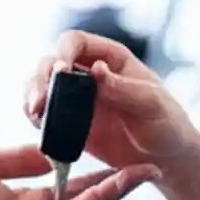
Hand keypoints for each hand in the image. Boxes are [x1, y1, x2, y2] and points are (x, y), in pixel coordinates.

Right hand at [24, 31, 199, 172]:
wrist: (164, 158)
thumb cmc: (166, 124)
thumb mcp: (153, 105)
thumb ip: (124, 88)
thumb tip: (96, 69)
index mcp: (110, 58)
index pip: (76, 41)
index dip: (64, 51)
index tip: (62, 71)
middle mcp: (88, 73)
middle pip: (51, 62)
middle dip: (42, 78)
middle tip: (41, 101)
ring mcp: (76, 98)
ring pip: (41, 85)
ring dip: (33, 96)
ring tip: (36, 113)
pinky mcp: (69, 122)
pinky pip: (44, 114)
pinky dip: (36, 117)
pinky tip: (41, 128)